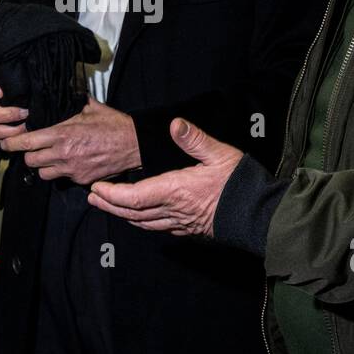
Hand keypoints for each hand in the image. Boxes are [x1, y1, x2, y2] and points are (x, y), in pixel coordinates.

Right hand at [0, 75, 27, 141]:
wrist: (17, 98)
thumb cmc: (13, 85)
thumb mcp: (9, 76)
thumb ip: (9, 76)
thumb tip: (17, 77)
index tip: (0, 92)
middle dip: (7, 114)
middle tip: (24, 112)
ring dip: (10, 129)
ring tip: (25, 125)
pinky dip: (10, 137)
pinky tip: (22, 133)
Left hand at [0, 97, 140, 184]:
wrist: (135, 145)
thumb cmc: (114, 124)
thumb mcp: (90, 107)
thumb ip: (71, 100)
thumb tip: (63, 88)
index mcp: (62, 134)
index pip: (26, 142)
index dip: (12, 143)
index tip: (5, 142)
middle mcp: (63, 154)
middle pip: (30, 161)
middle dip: (27, 155)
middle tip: (31, 148)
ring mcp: (72, 170)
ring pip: (43, 174)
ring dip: (42, 166)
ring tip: (49, 157)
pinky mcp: (81, 180)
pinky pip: (63, 179)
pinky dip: (62, 173)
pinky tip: (69, 163)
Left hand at [87, 118, 242, 237]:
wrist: (260, 214)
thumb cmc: (240, 184)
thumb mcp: (219, 154)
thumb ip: (195, 139)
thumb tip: (175, 124)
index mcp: (175, 191)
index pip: (133, 197)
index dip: (111, 194)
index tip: (96, 187)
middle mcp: (173, 210)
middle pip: (132, 213)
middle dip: (109, 205)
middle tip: (93, 197)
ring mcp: (181, 223)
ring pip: (143, 223)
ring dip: (122, 215)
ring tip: (109, 206)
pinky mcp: (189, 229)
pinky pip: (157, 228)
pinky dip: (141, 221)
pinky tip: (140, 217)